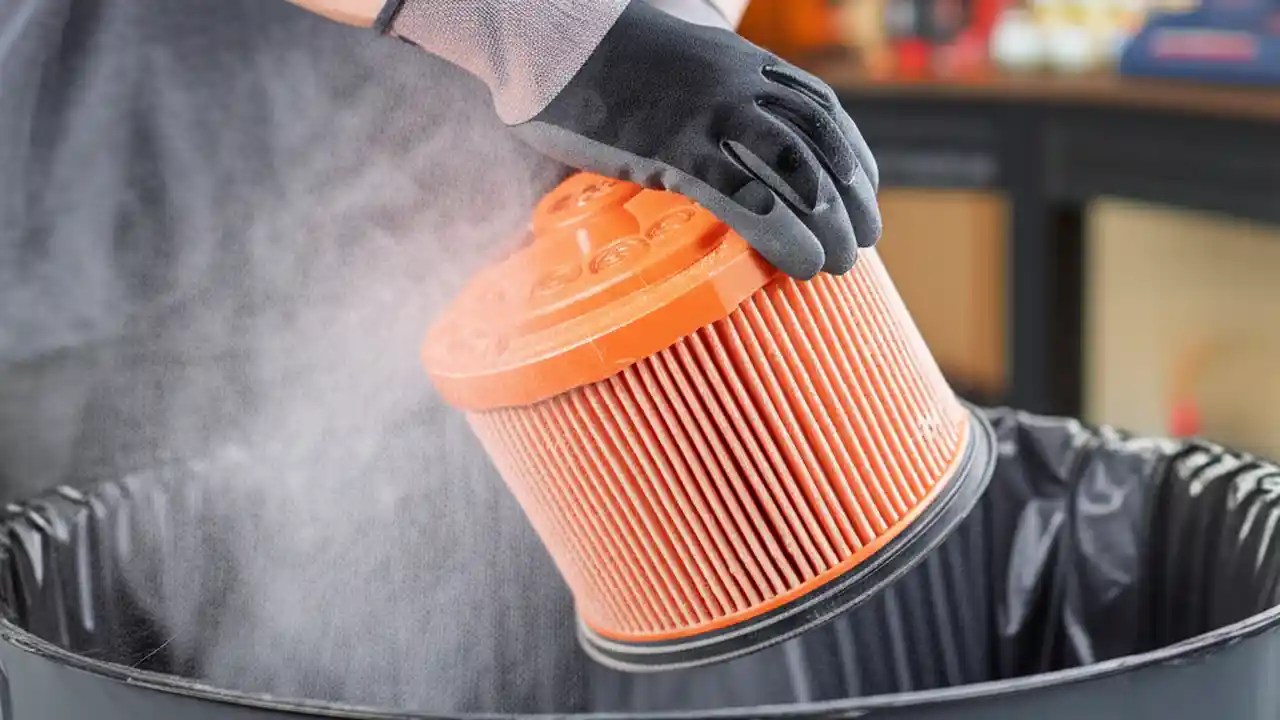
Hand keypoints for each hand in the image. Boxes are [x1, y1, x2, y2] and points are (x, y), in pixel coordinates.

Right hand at [510, 2, 880, 278]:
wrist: (549, 38)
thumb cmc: (598, 58)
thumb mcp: (674, 61)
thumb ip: (706, 90)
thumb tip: (713, 133)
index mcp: (743, 63)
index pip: (820, 110)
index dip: (850, 155)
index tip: (864, 190)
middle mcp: (739, 85)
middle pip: (817, 145)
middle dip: (849, 198)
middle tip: (862, 240)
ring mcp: (709, 116)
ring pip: (793, 174)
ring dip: (826, 223)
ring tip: (838, 264)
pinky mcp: (675, 149)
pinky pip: (744, 198)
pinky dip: (781, 234)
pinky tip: (800, 263)